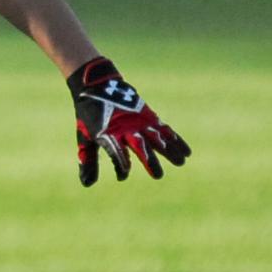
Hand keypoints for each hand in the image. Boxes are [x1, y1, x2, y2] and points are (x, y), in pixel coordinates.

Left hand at [67, 57, 190, 185]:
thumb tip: (86, 184)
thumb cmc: (90, 116)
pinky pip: (164, 129)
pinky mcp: (148, 115)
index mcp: (107, 133)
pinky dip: (175, 139)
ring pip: (156, 137)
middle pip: (139, 146)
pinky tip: (186, 151)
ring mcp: (138, 120)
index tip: (122, 176)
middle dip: (149, 160)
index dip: (120, 166)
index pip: (116, 153)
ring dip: (169, 150)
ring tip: (181, 162)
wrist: (99, 86)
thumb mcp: (85, 138)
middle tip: (158, 176)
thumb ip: (88, 161)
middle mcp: (125, 127)